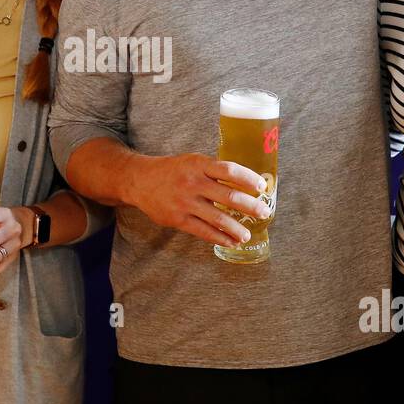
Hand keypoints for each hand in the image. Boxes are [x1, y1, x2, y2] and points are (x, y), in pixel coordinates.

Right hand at [127, 153, 270, 248]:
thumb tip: (245, 183)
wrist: (140, 180)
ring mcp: (185, 202)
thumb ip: (214, 171)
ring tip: (247, 235)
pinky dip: (219, 238)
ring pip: (218, 218)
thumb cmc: (173, 171)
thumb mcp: (192, 162)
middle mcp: (193, 183)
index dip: (248, 179)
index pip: (229, 170)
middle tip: (264, 212)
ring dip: (236, 228)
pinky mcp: (178, 219)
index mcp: (199, 165)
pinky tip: (230, 241)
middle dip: (250, 206)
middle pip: (228, 196)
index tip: (262, 187)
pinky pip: (203, 231)